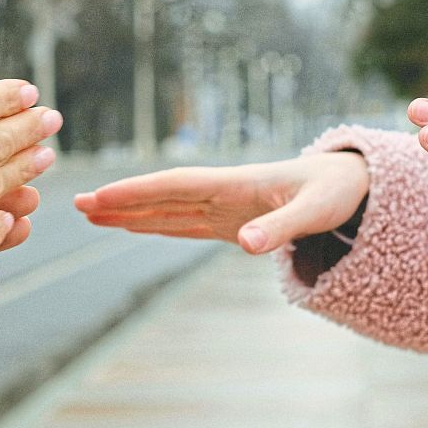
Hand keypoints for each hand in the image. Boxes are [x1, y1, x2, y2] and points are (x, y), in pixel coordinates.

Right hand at [74, 152, 368, 254]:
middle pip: (161, 196)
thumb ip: (280, 228)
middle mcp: (222, 193)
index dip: (137, 193)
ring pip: (166, 208)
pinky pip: (184, 222)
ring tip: (90, 213)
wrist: (352, 183)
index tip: (101, 198)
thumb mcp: (316, 212)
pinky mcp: (231, 220)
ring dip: (130, 211)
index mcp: (235, 185)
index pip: (175, 187)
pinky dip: (155, 223)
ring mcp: (223, 207)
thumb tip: (245, 244)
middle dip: (119, 200)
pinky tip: (133, 224)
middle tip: (75, 204)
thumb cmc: (336, 192)